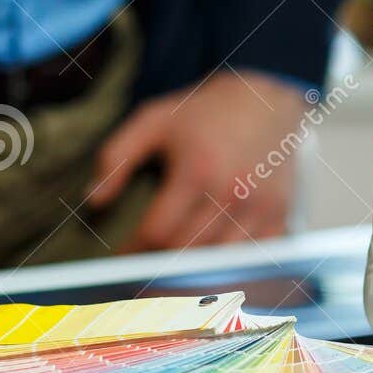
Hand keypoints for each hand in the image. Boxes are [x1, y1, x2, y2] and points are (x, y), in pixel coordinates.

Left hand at [89, 70, 306, 250]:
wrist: (265, 100)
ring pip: (218, 263)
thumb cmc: (203, 113)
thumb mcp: (152, 121)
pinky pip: (252, 260)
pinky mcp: (280, 215)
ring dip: (192, 271)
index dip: (134, 252)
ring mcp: (260, 208)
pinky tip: (210, 265)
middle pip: (187, 254)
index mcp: (197, 170)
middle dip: (158, 267)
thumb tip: (93, 200)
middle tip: (140, 271)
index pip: (158, 232)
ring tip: (170, 272)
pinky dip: (229, 267)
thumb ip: (116, 157)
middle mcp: (232, 193)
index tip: (120, 257)